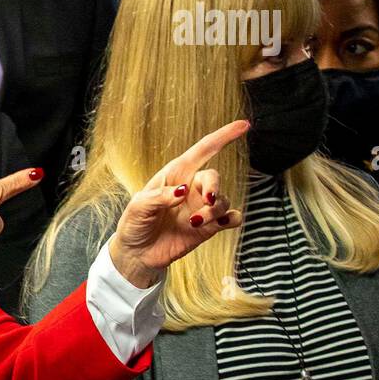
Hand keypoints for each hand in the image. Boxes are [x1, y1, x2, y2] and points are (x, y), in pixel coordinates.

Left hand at [110, 120, 249, 287]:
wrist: (137, 254)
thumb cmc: (134, 224)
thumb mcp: (138, 207)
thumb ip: (160, 197)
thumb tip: (183, 191)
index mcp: (174, 175)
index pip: (202, 150)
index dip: (222, 136)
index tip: (244, 125)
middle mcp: (191, 188)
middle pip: (214, 177)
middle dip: (214, 186)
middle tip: (208, 200)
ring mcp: (201, 208)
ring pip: (224, 200)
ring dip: (214, 211)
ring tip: (195, 223)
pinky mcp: (209, 227)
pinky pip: (232, 218)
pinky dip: (231, 219)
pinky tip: (220, 225)